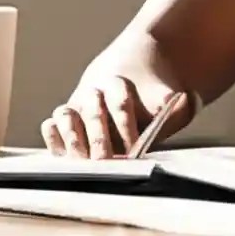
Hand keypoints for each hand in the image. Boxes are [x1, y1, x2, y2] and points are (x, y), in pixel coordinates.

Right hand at [41, 76, 194, 159]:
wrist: (128, 72)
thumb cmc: (148, 97)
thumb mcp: (165, 99)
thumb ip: (175, 105)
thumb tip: (185, 101)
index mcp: (118, 84)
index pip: (120, 104)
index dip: (126, 126)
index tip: (133, 148)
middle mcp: (92, 93)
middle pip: (92, 114)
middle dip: (99, 140)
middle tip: (105, 162)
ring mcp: (75, 106)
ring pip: (66, 116)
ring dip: (72, 139)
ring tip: (81, 161)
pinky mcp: (62, 121)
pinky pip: (50, 125)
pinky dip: (52, 136)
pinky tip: (60, 152)